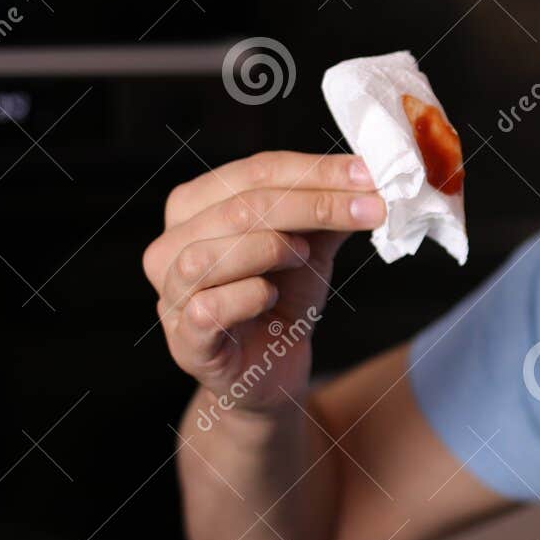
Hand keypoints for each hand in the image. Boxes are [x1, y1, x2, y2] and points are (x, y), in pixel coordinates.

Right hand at [142, 151, 384, 415]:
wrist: (272, 369)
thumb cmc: (281, 299)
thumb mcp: (309, 245)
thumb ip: (327, 210)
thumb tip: (366, 177)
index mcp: (195, 207)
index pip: (255, 171)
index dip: (315, 171)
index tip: (368, 175)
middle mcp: (172, 245)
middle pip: (238, 208)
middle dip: (313, 204)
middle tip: (368, 209)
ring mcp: (172, 296)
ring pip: (207, 255)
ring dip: (269, 248)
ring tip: (305, 255)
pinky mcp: (186, 343)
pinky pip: (207, 309)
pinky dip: (245, 296)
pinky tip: (272, 296)